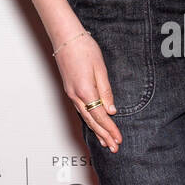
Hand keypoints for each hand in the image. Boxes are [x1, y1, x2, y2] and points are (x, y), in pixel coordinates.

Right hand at [53, 32, 121, 151]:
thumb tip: (111, 110)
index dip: (110, 129)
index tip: (118, 139)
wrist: (65, 37)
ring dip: (96, 131)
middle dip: (104, 135)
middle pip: (92, 121)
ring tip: (106, 142)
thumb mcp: (101, 69)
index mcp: (85, 91)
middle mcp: (76, 95)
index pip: (100, 116)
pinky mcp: (70, 90)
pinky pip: (81, 110)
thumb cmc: (84, 48)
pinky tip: (94, 125)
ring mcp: (71, 93)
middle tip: (114, 147)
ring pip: (85, 117)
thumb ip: (106, 91)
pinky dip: (89, 121)